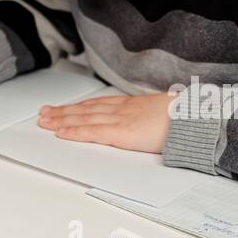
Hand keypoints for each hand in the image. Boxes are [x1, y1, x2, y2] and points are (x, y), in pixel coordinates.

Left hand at [36, 92, 179, 153]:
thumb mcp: (160, 116)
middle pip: (85, 109)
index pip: (97, 104)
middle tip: (44, 113)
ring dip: (62, 119)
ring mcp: (120, 119)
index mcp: (131, 105)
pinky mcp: (121, 132)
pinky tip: (61, 132)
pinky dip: (74, 131)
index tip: (64, 107)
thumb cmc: (182, 120)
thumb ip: (146, 120)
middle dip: (63, 111)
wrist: (193, 118)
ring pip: (83, 118)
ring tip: (45, 121)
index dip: (78, 106)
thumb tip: (144, 126)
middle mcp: (121, 109)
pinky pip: (92, 132)